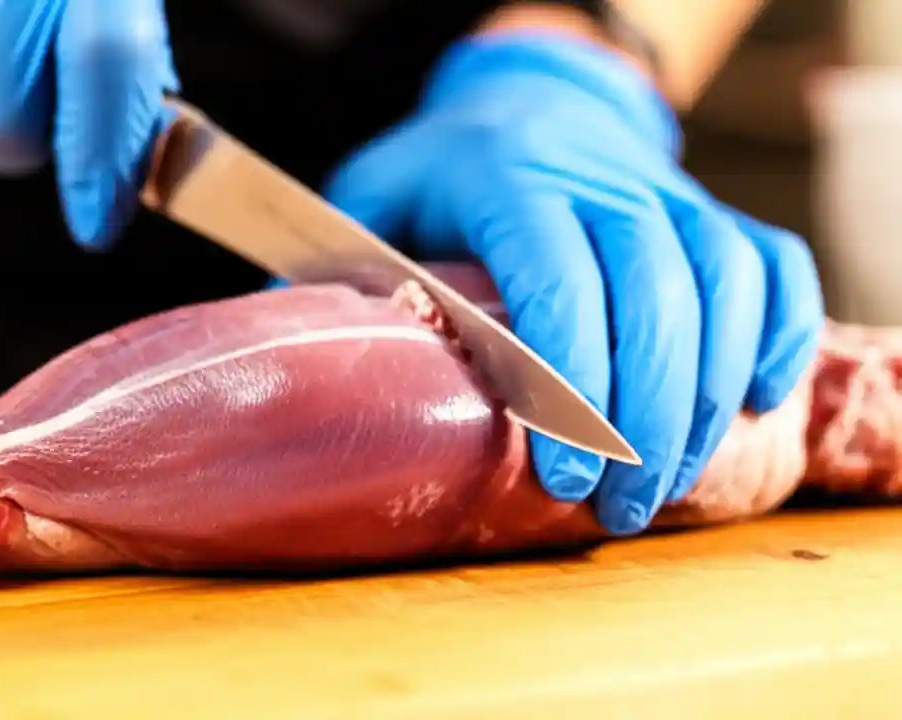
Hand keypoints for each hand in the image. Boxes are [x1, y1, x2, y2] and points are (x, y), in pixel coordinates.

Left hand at [322, 33, 824, 534]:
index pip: (558, 278)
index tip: (559, 478)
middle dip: (643, 418)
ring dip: (707, 398)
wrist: (529, 99)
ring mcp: (668, 193)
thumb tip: (291, 358)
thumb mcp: (370, 197)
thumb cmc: (441, 168)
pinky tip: (754, 401)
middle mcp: (602, 180)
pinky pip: (773, 265)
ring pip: (723, 286)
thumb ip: (342, 267)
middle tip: (617, 509)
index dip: (566, 382)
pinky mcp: (711, 212)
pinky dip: (780, 332)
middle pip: (655, 295)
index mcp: (511, 176)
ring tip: (671, 486)